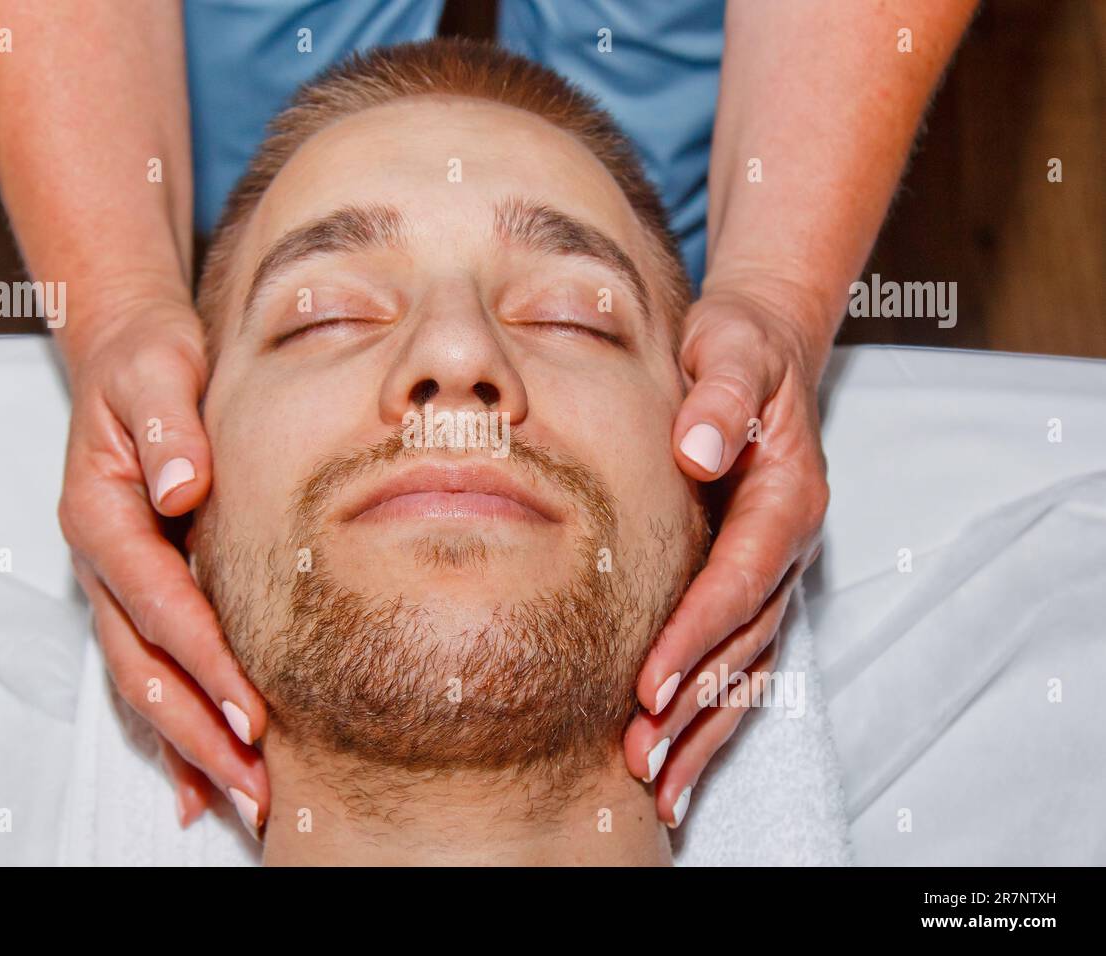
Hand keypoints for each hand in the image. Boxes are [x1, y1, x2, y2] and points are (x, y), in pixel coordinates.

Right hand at [57, 301, 268, 836]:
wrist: (129, 355)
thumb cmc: (148, 361)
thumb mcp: (157, 371)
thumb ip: (168, 427)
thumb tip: (181, 489)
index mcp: (102, 515)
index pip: (156, 601)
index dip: (202, 659)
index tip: (250, 711)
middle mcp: (103, 563)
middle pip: (145, 665)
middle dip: (200, 731)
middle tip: (256, 787)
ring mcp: (117, 585)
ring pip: (146, 683)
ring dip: (192, 747)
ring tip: (244, 802)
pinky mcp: (139, 594)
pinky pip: (153, 672)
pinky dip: (176, 730)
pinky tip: (203, 785)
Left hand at [622, 284, 829, 826]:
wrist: (754, 352)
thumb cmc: (737, 350)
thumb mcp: (732, 350)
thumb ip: (720, 394)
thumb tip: (697, 448)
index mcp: (788, 497)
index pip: (742, 577)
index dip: (698, 633)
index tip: (649, 683)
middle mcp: (786, 545)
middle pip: (745, 638)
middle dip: (695, 700)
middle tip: (640, 754)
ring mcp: (770, 571)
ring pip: (745, 664)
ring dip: (703, 725)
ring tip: (654, 779)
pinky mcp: (748, 584)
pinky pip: (736, 659)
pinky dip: (708, 710)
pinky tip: (673, 758)